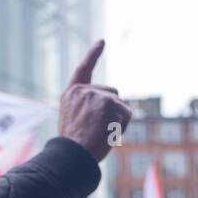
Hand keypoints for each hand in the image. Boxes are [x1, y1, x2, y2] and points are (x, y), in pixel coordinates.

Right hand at [58, 40, 130, 162]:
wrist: (72, 155)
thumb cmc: (74, 148)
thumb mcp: (75, 123)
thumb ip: (89, 109)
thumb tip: (115, 106)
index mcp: (71, 95)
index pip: (83, 69)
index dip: (93, 55)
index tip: (102, 42)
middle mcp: (83, 91)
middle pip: (111, 94)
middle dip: (112, 111)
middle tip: (97, 132)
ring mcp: (96, 94)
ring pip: (120, 105)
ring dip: (117, 120)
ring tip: (101, 134)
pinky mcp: (108, 101)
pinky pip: (126, 114)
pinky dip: (122, 126)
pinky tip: (108, 134)